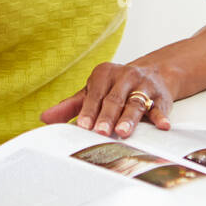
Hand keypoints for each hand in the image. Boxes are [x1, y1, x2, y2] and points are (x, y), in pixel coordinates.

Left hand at [40, 61, 174, 137]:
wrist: (153, 73)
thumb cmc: (116, 87)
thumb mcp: (92, 92)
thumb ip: (70, 106)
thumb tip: (44, 118)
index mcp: (104, 74)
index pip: (95, 94)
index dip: (89, 110)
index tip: (83, 126)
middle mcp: (125, 76)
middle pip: (115, 99)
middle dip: (107, 116)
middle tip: (100, 132)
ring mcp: (144, 85)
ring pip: (135, 103)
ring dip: (129, 118)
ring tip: (123, 131)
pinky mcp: (161, 96)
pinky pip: (159, 108)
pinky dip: (161, 117)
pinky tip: (162, 126)